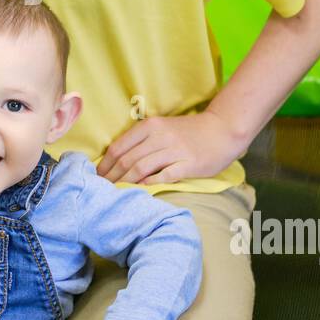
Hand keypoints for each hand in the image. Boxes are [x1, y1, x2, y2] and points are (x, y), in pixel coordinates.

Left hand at [96, 111, 242, 184]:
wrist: (222, 130)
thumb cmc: (188, 132)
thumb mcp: (162, 128)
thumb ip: (142, 141)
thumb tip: (117, 160)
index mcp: (150, 126)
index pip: (118, 147)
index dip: (104, 164)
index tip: (96, 177)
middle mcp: (159, 136)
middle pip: (126, 159)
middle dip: (111, 177)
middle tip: (101, 190)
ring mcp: (174, 150)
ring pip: (140, 168)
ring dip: (125, 183)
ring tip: (116, 194)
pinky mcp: (188, 163)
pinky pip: (163, 175)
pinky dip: (149, 184)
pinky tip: (140, 191)